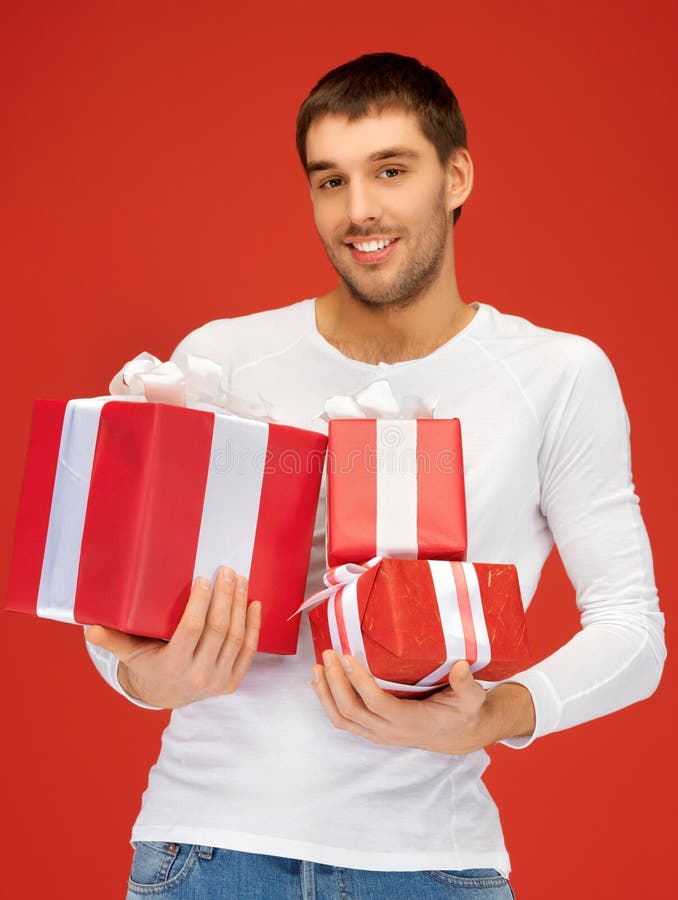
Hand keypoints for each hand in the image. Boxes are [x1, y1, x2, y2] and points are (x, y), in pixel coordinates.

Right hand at [85, 567, 260, 707]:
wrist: (166, 696)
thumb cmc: (148, 665)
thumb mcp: (129, 653)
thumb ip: (113, 639)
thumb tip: (89, 628)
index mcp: (172, 666)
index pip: (192, 629)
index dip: (201, 602)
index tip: (204, 579)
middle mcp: (198, 676)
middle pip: (218, 630)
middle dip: (225, 597)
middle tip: (227, 571)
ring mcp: (218, 680)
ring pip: (236, 638)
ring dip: (240, 606)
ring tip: (240, 580)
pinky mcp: (232, 682)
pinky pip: (248, 652)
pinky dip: (254, 627)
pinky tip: (254, 604)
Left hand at [311, 650, 534, 753]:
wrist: (458, 736)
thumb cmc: (463, 712)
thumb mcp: (471, 698)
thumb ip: (466, 684)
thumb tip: (462, 666)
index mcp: (410, 722)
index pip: (376, 703)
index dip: (359, 682)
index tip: (346, 657)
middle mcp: (389, 731)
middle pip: (352, 711)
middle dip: (335, 682)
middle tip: (328, 654)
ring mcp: (378, 734)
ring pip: (342, 719)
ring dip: (326, 694)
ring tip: (317, 667)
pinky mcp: (372, 731)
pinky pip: (344, 720)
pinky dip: (328, 702)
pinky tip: (321, 683)